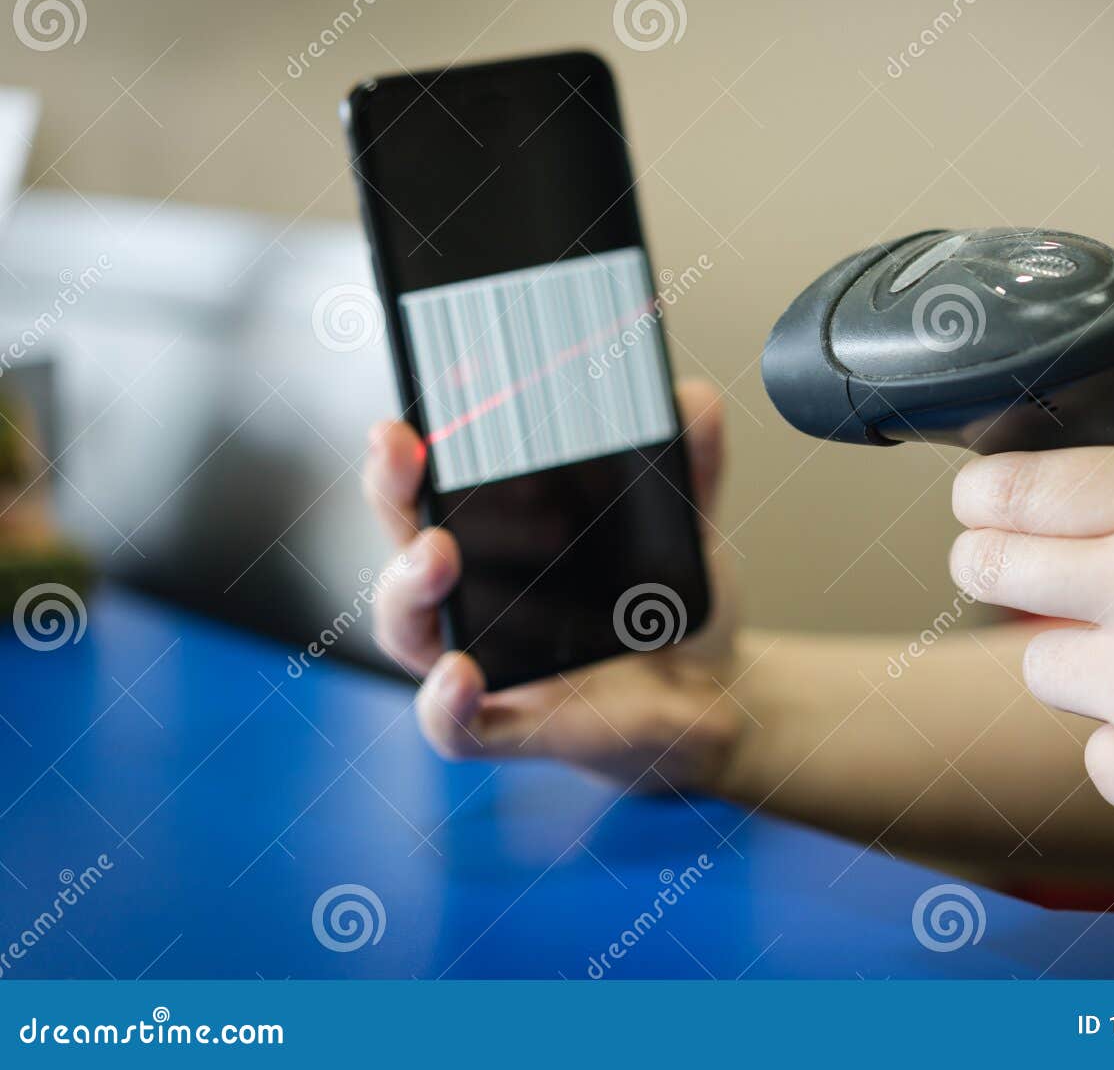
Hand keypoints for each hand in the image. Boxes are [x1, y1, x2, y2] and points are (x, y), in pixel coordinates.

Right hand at [360, 379, 744, 791]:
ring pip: (407, 629)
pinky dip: (447, 704)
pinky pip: (456, 726)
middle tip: (402, 449)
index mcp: (496, 536)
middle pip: (402, 539)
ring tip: (436, 554)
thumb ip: (690, 469)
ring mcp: (484, 663)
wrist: (713, 694)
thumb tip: (693, 398)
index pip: (429, 484)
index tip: (406, 412)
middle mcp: (473, 594)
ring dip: (407, 588)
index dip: (406, 449)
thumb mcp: (684, 530)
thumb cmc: (666, 606)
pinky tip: (460, 674)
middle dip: (390, 490)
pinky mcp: (514, 726)